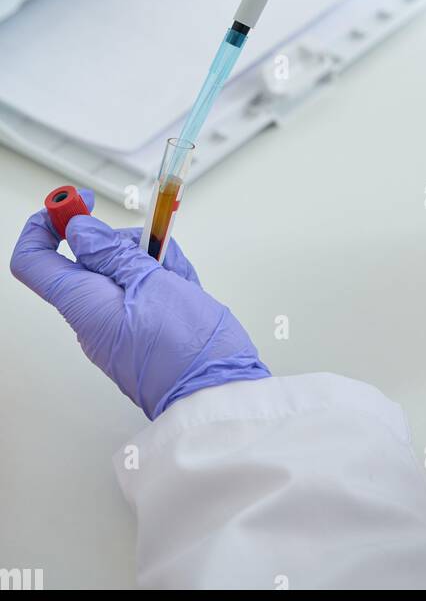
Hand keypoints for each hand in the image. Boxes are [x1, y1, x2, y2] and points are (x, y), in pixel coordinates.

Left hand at [11, 199, 269, 419]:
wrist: (216, 397)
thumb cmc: (186, 350)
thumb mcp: (153, 282)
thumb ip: (114, 252)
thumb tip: (80, 230)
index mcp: (84, 304)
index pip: (35, 260)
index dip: (46, 225)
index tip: (75, 204)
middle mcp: (93, 317)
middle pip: (91, 259)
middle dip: (123, 241)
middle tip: (154, 243)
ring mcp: (118, 326)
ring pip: (123, 272)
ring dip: (153, 261)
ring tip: (180, 277)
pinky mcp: (142, 332)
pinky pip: (143, 293)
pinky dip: (165, 281)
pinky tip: (186, 290)